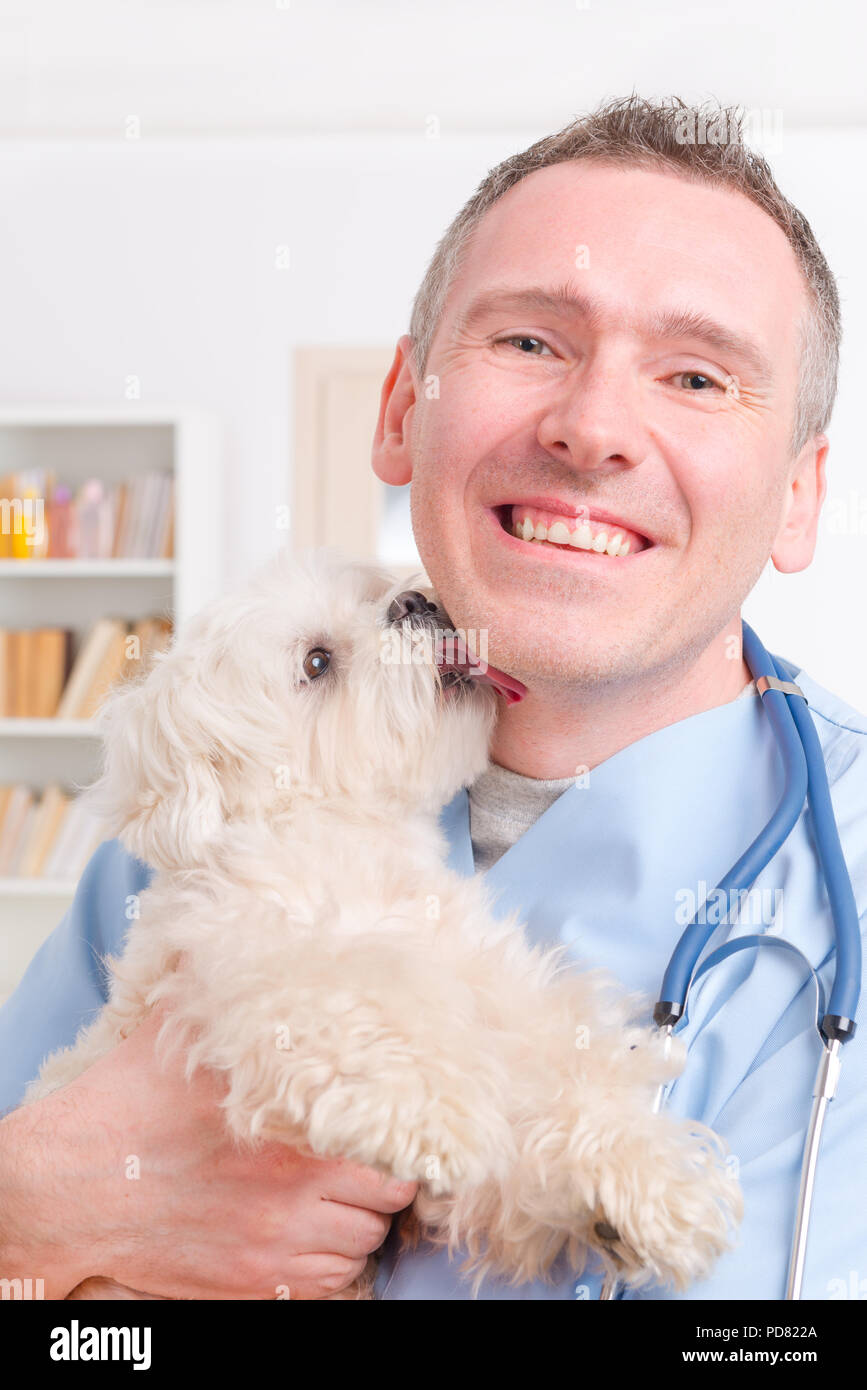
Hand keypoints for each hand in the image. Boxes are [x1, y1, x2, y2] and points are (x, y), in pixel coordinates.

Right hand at [0, 1004, 417, 1298]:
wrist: (71, 1185)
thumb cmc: (128, 1103)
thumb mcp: (180, 1026)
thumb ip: (234, 988)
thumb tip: (274, 940)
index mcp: (287, 1129)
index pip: (391, 1147)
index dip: (394, 1134)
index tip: (383, 1119)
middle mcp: (291, 1196)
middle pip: (387, 1200)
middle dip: (383, 1176)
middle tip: (363, 1154)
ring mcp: (273, 1248)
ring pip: (361, 1245)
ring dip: (359, 1218)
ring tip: (335, 1190)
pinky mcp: (252, 1284)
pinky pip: (327, 1284)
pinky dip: (330, 1260)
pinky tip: (309, 1226)